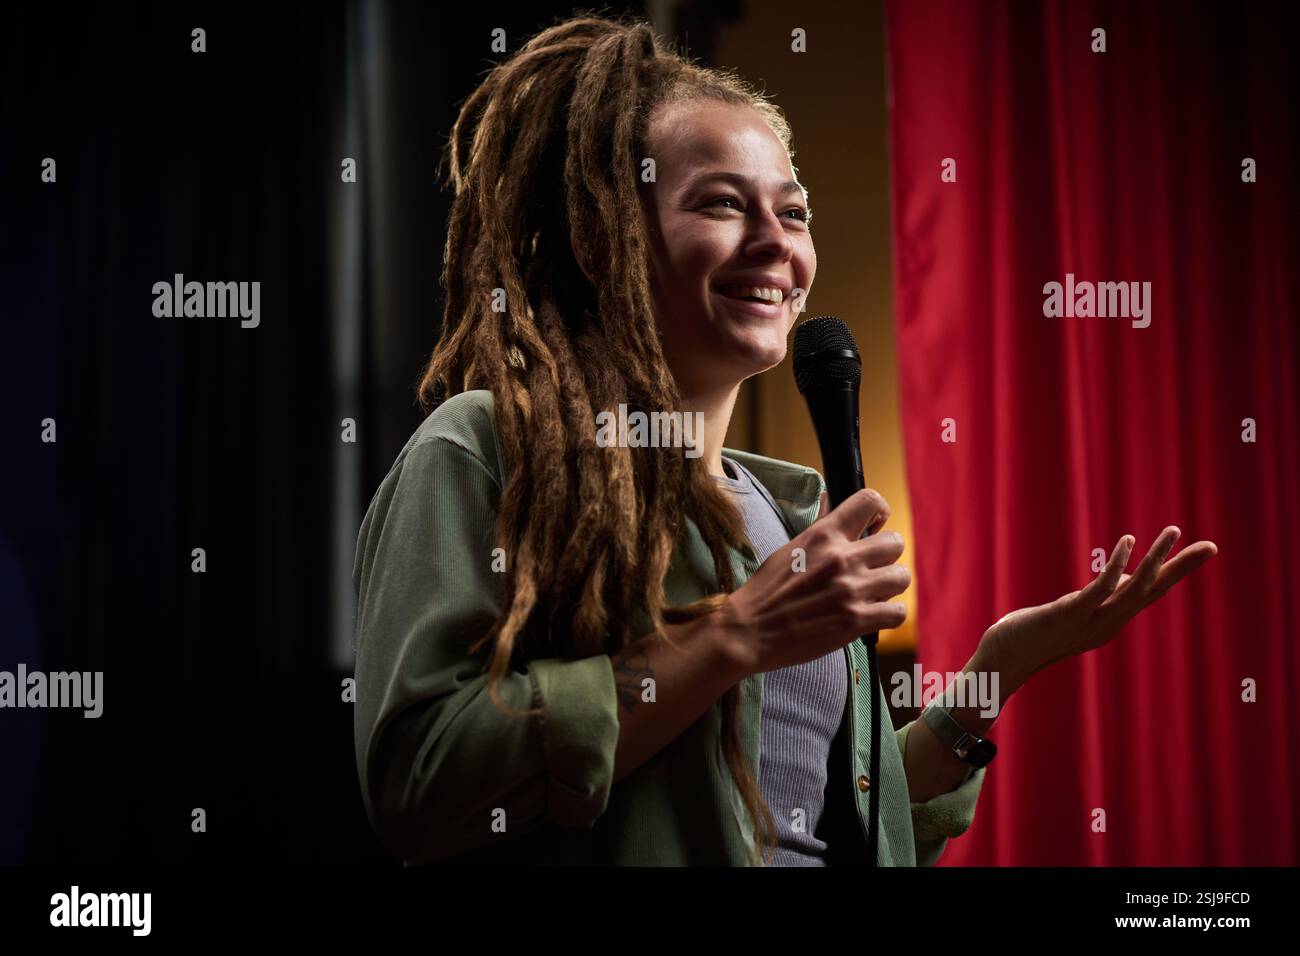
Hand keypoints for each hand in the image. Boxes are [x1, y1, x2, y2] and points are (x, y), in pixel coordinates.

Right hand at [721, 487, 906, 676]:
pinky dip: (889, 615)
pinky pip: (898, 612)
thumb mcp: (791, 548)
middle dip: (886, 556)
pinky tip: (873, 615)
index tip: (875, 527)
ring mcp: (851, 589)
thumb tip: (830, 499)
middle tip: (871, 569)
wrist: (750, 630)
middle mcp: (842, 557)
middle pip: (896, 542)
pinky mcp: (856, 621)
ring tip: (872, 594)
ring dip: (889, 586)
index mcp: (824, 535)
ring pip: (902, 577)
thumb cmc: (766, 590)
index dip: (880, 513)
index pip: (870, 501)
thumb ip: (820, 527)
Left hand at [981, 527, 1217, 692]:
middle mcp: (1108, 623)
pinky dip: (1118, 565)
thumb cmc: (1030, 636)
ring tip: (1174, 532)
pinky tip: (1128, 541)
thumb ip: (1093, 603)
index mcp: (1109, 621)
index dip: (1174, 573)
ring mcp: (1091, 620)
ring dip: (1157, 560)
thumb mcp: (1071, 616)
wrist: (1003, 660)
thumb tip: (1115, 585)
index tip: (1201, 551)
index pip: (1149, 593)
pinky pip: (1101, 589)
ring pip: (1135, 589)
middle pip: (1153, 591)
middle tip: (1211, 545)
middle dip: (1182, 567)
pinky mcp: (1069, 614)